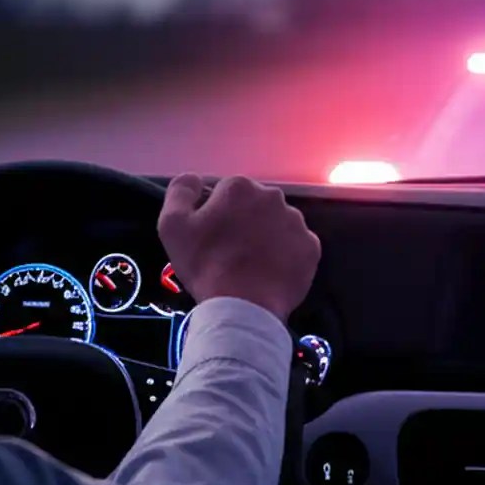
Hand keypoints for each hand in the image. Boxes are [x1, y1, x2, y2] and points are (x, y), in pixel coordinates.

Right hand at [158, 174, 320, 321]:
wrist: (243, 306)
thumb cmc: (205, 264)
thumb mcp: (173, 225)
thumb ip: (180, 192)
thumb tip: (193, 179)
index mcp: (240, 187)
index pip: (226, 193)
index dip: (216, 214)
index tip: (211, 236)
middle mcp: (273, 197)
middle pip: (254, 206)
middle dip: (244, 222)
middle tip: (230, 252)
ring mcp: (297, 222)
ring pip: (277, 224)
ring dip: (266, 237)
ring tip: (251, 264)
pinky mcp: (312, 247)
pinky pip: (296, 246)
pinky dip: (285, 256)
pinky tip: (270, 272)